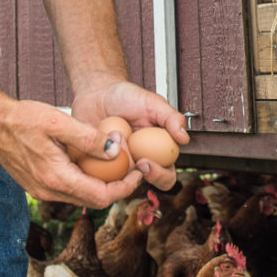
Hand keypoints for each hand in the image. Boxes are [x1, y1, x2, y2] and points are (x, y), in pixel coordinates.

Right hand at [0, 97, 160, 206]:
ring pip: (81, 196)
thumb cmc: (23, 119)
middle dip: (117, 187)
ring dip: (101, 184)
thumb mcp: (59, 123)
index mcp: (56, 178)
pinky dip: (85, 180)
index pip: (101, 196)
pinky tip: (91, 162)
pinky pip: (69, 189)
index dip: (124, 187)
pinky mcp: (37, 185)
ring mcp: (41, 190)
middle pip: (94, 200)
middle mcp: (48, 191)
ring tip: (115, 164)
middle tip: (132, 168)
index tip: (138, 173)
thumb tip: (116, 150)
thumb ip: (89, 138)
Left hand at [70, 78, 190, 185]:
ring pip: (117, 182)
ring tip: (112, 135)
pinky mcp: (94, 166)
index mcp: (156, 154)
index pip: (165, 176)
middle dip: (135, 177)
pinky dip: (94, 166)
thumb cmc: (127, 97)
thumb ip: (171, 118)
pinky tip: (92, 148)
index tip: (146, 162)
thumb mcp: (153, 103)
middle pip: (142, 185)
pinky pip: (94, 176)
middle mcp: (136, 164)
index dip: (159, 175)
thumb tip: (185, 138)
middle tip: (131, 161)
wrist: (98, 92)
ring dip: (114, 165)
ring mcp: (115, 167)